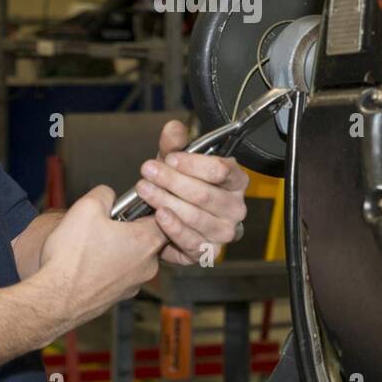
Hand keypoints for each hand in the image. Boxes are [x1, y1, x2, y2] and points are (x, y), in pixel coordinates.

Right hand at [39, 186, 164, 328]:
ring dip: (116, 246)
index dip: (145, 205)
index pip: (164, 216)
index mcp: (147, 241)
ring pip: (131, 256)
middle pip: (146, 236)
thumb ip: (106, 193)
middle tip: (104, 222)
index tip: (127, 203)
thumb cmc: (72, 256)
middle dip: (127, 226)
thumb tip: (109, 196)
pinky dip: (107, 265)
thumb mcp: (87, 206)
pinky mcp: (118, 297)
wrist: (54, 299)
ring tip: (91, 243)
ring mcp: (134, 285)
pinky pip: (118, 273)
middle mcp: (148, 266)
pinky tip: (87, 262)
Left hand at [136, 120, 249, 265]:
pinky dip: (174, 229)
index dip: (193, 164)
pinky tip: (160, 216)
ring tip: (146, 191)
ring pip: (197, 217)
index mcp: (235, 181)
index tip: (170, 158)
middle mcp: (235, 208)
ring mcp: (224, 232)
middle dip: (173, 181)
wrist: (169, 216)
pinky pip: (193, 242)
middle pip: (206, 194)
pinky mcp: (209, 252)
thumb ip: (174, 144)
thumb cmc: (178, 186)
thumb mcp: (175, 162)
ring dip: (167, 202)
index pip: (222, 170)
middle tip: (148, 171)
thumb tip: (173, 129)